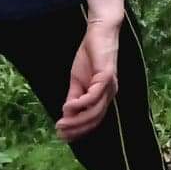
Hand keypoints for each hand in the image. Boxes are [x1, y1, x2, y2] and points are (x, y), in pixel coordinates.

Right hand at [57, 16, 120, 142]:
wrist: (98, 33)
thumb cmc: (89, 56)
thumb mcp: (77, 80)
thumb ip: (74, 97)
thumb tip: (66, 114)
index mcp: (104, 96)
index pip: (94, 119)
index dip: (79, 130)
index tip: (62, 136)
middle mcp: (109, 94)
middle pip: (95, 119)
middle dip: (77, 129)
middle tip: (60, 133)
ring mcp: (110, 86)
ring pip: (95, 110)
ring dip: (77, 120)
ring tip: (61, 124)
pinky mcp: (107, 76)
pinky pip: (95, 95)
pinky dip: (82, 103)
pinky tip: (68, 107)